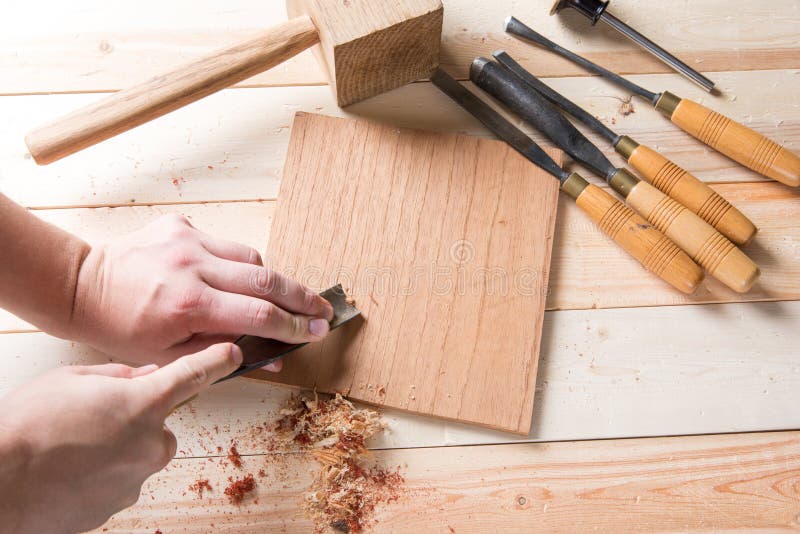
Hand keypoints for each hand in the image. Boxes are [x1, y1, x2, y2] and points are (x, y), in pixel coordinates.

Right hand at [0, 343, 241, 533]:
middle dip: (139, 422)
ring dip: (118, 451)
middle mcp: (150, 444)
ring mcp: (135, 480)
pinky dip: (101, 475)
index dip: (216, 362)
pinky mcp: (116, 506)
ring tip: (72, 448)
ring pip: (138, 457)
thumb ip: (115, 378)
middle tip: (94, 421)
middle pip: (161, 428)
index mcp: (143, 404)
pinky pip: (118, 482)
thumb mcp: (70, 380)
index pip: (193, 376)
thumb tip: (139, 378)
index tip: (233, 354)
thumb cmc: (26, 425)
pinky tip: (68, 471)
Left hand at [69, 214, 333, 365]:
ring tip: (280, 299)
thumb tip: (274, 358)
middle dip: (302, 297)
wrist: (83, 287)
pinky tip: (232, 280)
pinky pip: (227, 245)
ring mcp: (188, 240)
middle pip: (267, 279)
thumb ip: (225, 354)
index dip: (294, 325)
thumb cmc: (123, 328)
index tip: (317, 331)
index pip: (259, 314)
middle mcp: (192, 266)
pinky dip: (238, 264)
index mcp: (188, 305)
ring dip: (271, 280)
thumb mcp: (171, 355)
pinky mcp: (182, 225)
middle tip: (323, 309)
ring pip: (252, 258)